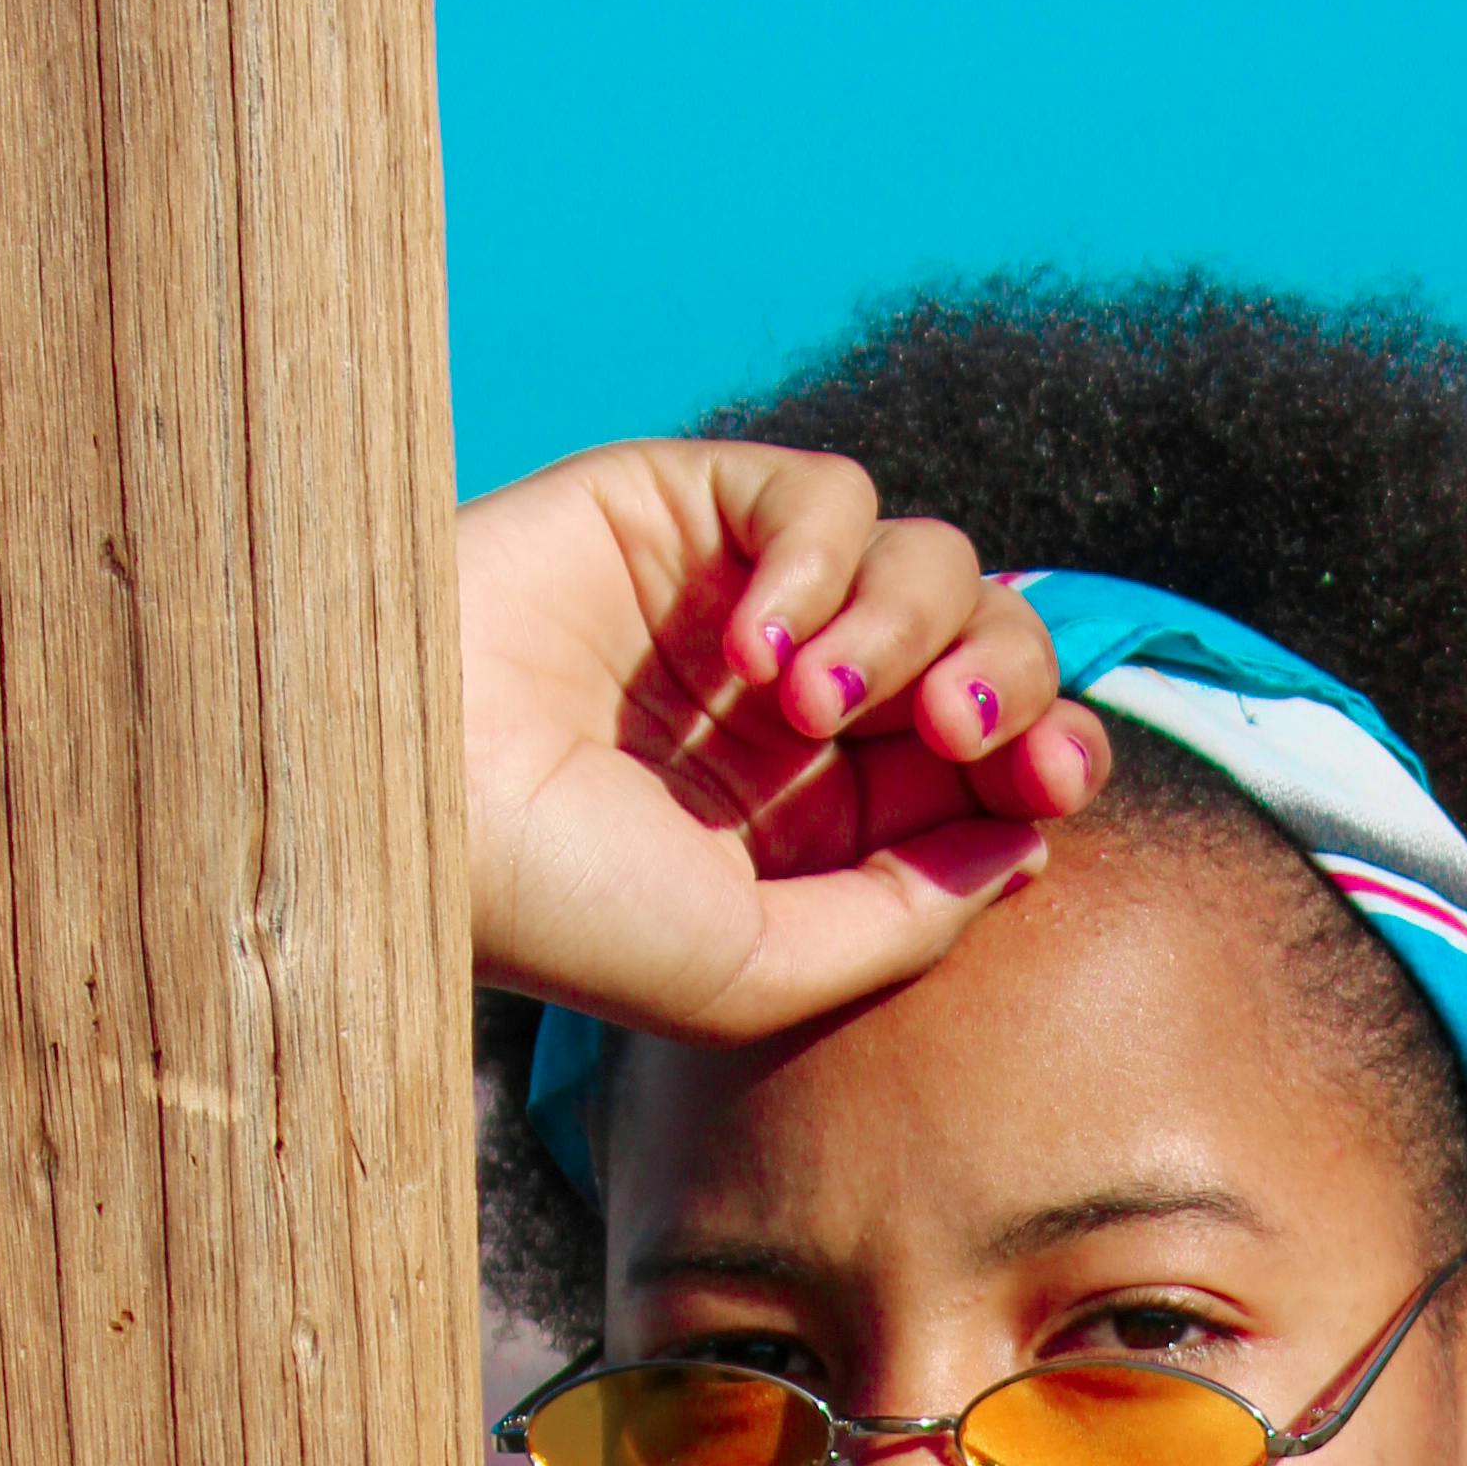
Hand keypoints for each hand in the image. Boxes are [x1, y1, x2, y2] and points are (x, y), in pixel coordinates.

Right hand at [457, 441, 1106, 1040]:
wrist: (417, 811)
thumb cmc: (567, 914)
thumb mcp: (759, 969)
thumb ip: (905, 919)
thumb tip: (1030, 841)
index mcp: (827, 822)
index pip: (994, 761)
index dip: (1049, 752)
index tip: (1047, 780)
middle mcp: (799, 711)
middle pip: (988, 645)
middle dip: (1006, 680)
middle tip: (952, 730)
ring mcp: (746, 604)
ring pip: (927, 559)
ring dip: (903, 626)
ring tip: (805, 703)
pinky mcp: (686, 510)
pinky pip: (827, 495)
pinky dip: (822, 558)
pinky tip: (752, 643)